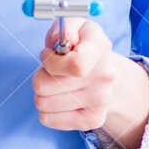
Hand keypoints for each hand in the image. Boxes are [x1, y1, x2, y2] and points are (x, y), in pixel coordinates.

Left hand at [31, 17, 148, 148]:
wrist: (107, 74)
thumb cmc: (82, 47)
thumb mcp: (74, 26)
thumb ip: (63, 27)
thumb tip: (62, 42)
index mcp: (100, 49)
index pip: (75, 65)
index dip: (51, 62)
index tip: (49, 56)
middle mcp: (105, 77)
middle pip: (44, 86)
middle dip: (41, 75)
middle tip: (53, 71)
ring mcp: (100, 102)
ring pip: (42, 103)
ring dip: (43, 93)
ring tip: (58, 83)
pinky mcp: (92, 121)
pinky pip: (47, 119)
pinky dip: (47, 110)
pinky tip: (60, 98)